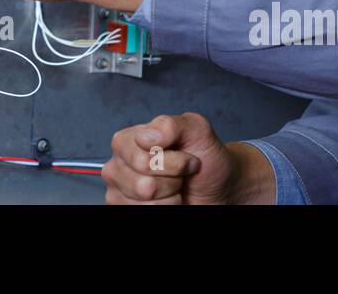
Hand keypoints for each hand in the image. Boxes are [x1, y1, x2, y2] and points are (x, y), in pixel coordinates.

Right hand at [102, 112, 276, 204]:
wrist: (218, 186)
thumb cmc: (206, 157)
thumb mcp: (197, 130)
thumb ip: (171, 125)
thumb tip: (145, 137)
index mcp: (128, 140)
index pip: (142, 160)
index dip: (173, 162)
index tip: (186, 156)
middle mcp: (119, 164)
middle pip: (144, 186)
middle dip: (172, 181)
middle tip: (180, 173)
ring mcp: (121, 189)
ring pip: (146, 203)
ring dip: (170, 197)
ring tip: (175, 186)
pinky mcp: (126, 207)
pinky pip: (144, 214)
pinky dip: (166, 208)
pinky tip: (167, 198)